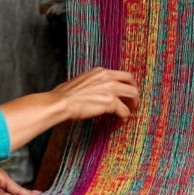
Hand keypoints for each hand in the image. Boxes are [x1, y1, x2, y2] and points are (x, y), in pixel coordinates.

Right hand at [0, 67, 139, 151]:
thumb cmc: (64, 95)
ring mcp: (110, 89)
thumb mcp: (80, 81)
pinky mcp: (110, 103)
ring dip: (132, 106)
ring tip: (128, 114)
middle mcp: (108, 77)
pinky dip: (124, 118)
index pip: (123, 74)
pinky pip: (125, 112)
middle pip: (132, 83)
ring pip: (133, 95)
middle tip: (133, 104)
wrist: (60, 103)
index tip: (126, 93)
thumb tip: (93, 90)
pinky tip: (119, 123)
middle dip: (134, 94)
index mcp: (100, 71)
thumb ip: (91, 83)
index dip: (127, 85)